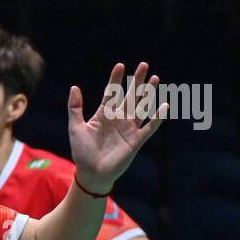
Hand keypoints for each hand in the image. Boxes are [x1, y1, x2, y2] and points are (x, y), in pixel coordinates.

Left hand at [68, 62, 167, 194]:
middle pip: (131, 96)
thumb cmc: (82, 152)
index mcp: (104, 115)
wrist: (91, 174)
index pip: (112, 93)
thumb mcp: (76, 127)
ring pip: (142, 107)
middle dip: (137, 81)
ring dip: (148, 94)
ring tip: (155, 79)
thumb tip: (74, 87)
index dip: (116, 79)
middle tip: (144, 65)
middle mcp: (118, 119)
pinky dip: (157, 117)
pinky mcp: (136, 141)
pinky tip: (164, 106)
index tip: (120, 65)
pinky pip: (149, 127)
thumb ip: (75, 108)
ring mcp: (128, 129)